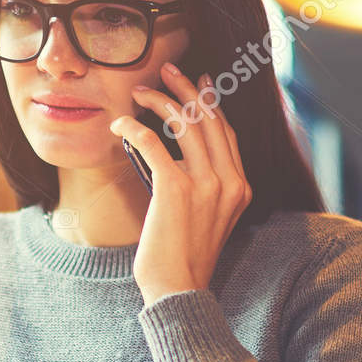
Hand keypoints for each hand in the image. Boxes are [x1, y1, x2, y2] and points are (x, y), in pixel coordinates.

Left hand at [109, 61, 252, 306]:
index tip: (198, 82)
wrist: (178, 291)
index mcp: (241, 188)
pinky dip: (134, 128)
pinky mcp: (176, 188)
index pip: (226, 133)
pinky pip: (153, 143)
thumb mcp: (209, 219)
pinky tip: (120, 124)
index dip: (211, 103)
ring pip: (185, 123)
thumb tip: (182, 161)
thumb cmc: (185, 259)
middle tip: (168, 70)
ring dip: (161, 101)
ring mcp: (206, 184)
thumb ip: (206, 189)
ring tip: (141, 91)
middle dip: (187, 88)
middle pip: (209, 119)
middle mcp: (230, 182)